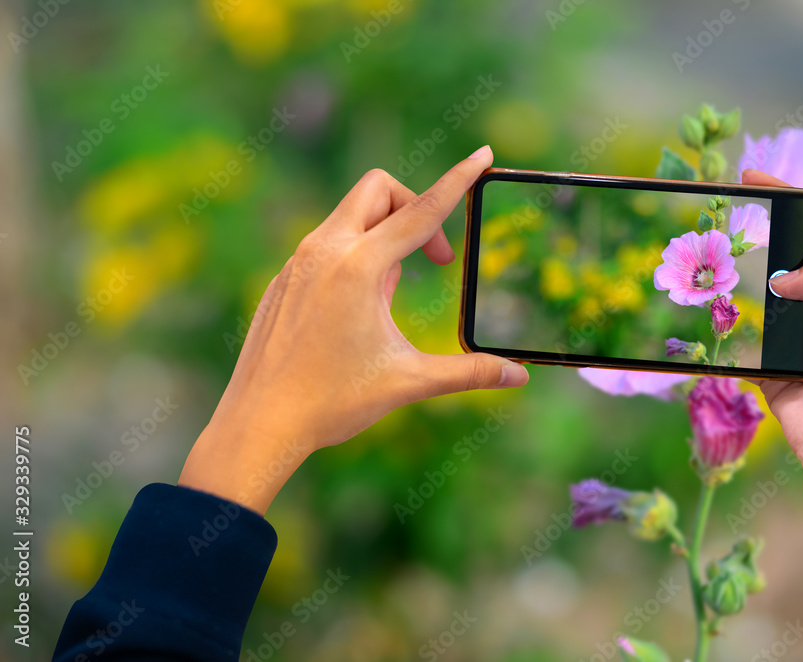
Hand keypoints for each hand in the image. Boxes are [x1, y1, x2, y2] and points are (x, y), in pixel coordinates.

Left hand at [179, 147, 528, 513]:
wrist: (259, 423)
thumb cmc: (332, 402)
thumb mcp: (408, 382)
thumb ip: (468, 372)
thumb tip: (518, 375)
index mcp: (359, 267)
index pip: (422, 211)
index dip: (458, 181)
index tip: (482, 155)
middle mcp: (325, 251)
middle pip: (379, 190)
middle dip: (414, 206)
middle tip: (435, 259)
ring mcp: (298, 262)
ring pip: (351, 216)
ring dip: (383, 237)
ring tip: (390, 297)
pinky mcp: (283, 279)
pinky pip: (326, 246)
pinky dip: (354, 258)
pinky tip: (354, 312)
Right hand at [741, 169, 802, 483]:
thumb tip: (783, 275)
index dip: (795, 201)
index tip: (757, 179)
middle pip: (790, 258)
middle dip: (762, 239)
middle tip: (726, 220)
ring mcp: (798, 334)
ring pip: (761, 294)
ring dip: (741, 281)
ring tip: (711, 263)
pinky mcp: (770, 362)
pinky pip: (743, 334)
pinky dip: (726, 323)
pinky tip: (709, 309)